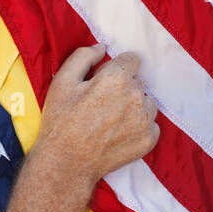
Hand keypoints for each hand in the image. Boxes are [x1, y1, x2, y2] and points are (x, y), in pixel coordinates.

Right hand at [35, 44, 159, 196]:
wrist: (66, 163)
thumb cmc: (61, 121)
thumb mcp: (62, 81)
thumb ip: (83, 56)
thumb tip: (101, 48)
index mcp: (117, 78)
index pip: (132, 59)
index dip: (117, 68)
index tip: (104, 80)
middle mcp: (137, 96)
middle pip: (138, 81)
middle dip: (123, 87)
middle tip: (102, 104)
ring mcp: (145, 120)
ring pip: (146, 102)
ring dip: (134, 106)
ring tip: (111, 120)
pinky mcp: (149, 139)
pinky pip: (151, 124)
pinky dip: (139, 126)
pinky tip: (120, 133)